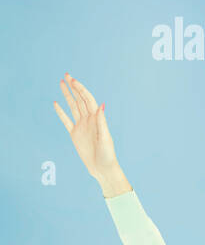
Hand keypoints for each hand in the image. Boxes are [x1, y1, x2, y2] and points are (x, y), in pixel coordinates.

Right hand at [54, 74, 123, 191]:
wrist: (103, 169)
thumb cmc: (108, 154)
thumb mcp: (105, 137)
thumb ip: (101, 122)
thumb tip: (101, 105)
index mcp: (96, 119)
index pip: (87, 99)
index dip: (80, 89)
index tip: (72, 80)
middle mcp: (88, 120)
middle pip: (79, 100)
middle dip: (73, 87)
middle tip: (66, 75)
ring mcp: (81, 127)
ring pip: (72, 107)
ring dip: (67, 95)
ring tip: (61, 83)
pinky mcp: (74, 135)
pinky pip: (66, 121)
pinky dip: (61, 112)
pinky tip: (56, 103)